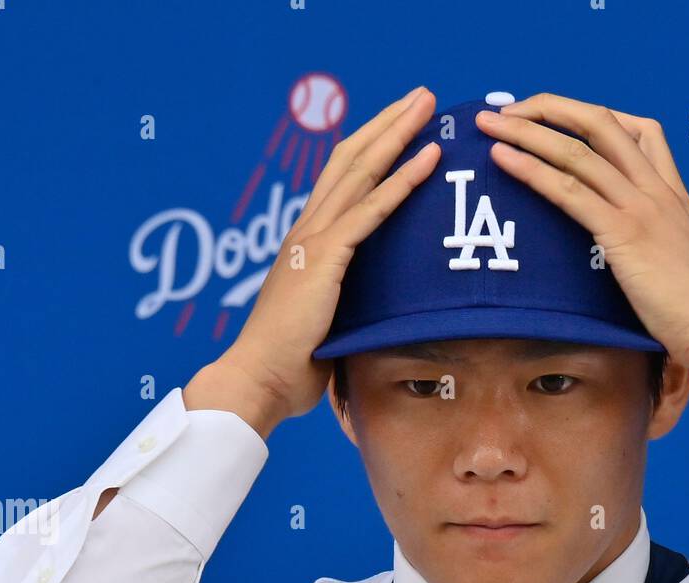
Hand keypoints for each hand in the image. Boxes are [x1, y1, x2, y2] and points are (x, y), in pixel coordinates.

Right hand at [203, 86, 440, 429]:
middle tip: (423, 97)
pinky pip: (371, 210)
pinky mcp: (325, 259)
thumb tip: (372, 316)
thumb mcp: (324, 325)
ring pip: (362, 171)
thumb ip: (344, 305)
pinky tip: (428, 158)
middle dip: (388, 123)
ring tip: (429, 106)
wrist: (259, 379)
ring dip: (398, 133)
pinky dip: (402, 181)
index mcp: (306, 244)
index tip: (400, 127)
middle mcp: (307, 230)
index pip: (341, 181)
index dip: (371, 149)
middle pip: (351, 159)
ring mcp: (314, 240)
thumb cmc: (290, 366)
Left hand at [473, 94, 688, 389]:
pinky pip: (571, 192)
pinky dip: (532, 170)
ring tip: (490, 124)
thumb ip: (658, 250)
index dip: (593, 117)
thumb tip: (635, 263)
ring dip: (527, 132)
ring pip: (578, 151)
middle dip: (549, 108)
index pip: (639, 130)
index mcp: (674, 194)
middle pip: (600, 123)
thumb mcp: (680, 267)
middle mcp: (658, 190)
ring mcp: (642, 208)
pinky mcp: (625, 235)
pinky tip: (504, 160)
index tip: (557, 119)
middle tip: (509, 110)